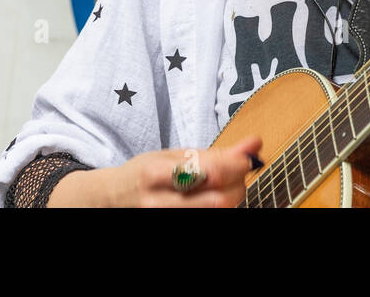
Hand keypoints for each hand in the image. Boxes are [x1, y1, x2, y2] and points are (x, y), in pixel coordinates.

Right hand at [111, 135, 262, 207]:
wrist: (114, 199)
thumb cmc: (145, 174)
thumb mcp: (172, 155)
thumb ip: (215, 152)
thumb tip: (255, 143)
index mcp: (156, 173)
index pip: (209, 172)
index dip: (238, 165)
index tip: (248, 158)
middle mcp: (159, 202)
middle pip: (218, 199)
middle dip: (239, 184)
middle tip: (239, 171)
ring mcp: (164, 219)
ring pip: (218, 212)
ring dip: (232, 197)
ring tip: (226, 185)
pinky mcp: (171, 226)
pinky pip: (208, 219)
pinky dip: (220, 207)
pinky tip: (214, 197)